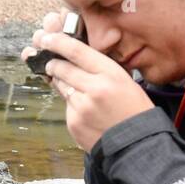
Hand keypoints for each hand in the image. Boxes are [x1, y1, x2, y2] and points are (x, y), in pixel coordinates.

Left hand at [24, 26, 153, 152]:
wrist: (136, 144)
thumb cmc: (134, 110)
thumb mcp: (125, 81)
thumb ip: (100, 69)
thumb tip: (76, 59)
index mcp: (110, 74)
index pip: (77, 51)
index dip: (58, 42)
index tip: (47, 39)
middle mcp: (94, 89)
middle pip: (63, 68)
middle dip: (53, 64)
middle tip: (51, 63)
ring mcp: (81, 107)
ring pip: (62, 87)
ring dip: (63, 84)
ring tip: (77, 89)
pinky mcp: (74, 123)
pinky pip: (66, 107)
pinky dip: (72, 105)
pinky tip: (87, 112)